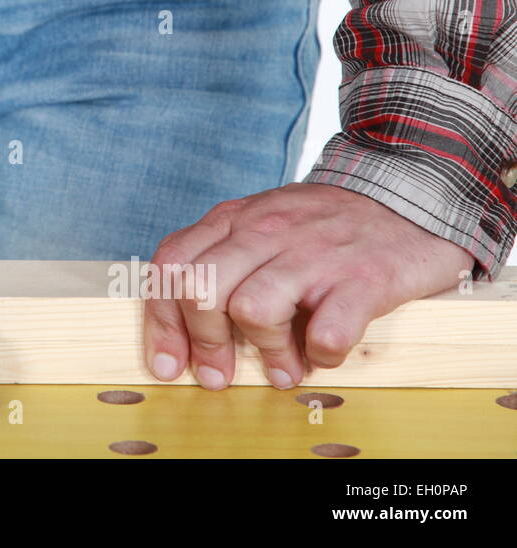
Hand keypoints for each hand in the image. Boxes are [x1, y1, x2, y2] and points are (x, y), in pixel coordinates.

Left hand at [142, 182, 473, 388]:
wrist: (406, 193)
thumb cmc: (323, 223)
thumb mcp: (260, 223)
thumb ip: (222, 258)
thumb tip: (186, 328)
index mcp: (234, 219)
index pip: (172, 264)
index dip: (162, 321)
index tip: (166, 363)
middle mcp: (266, 231)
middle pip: (200, 289)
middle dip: (204, 343)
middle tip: (219, 374)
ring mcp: (313, 254)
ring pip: (252, 309)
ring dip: (265, 351)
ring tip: (283, 368)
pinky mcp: (362, 280)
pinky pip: (325, 332)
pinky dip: (321, 355)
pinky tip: (325, 353)